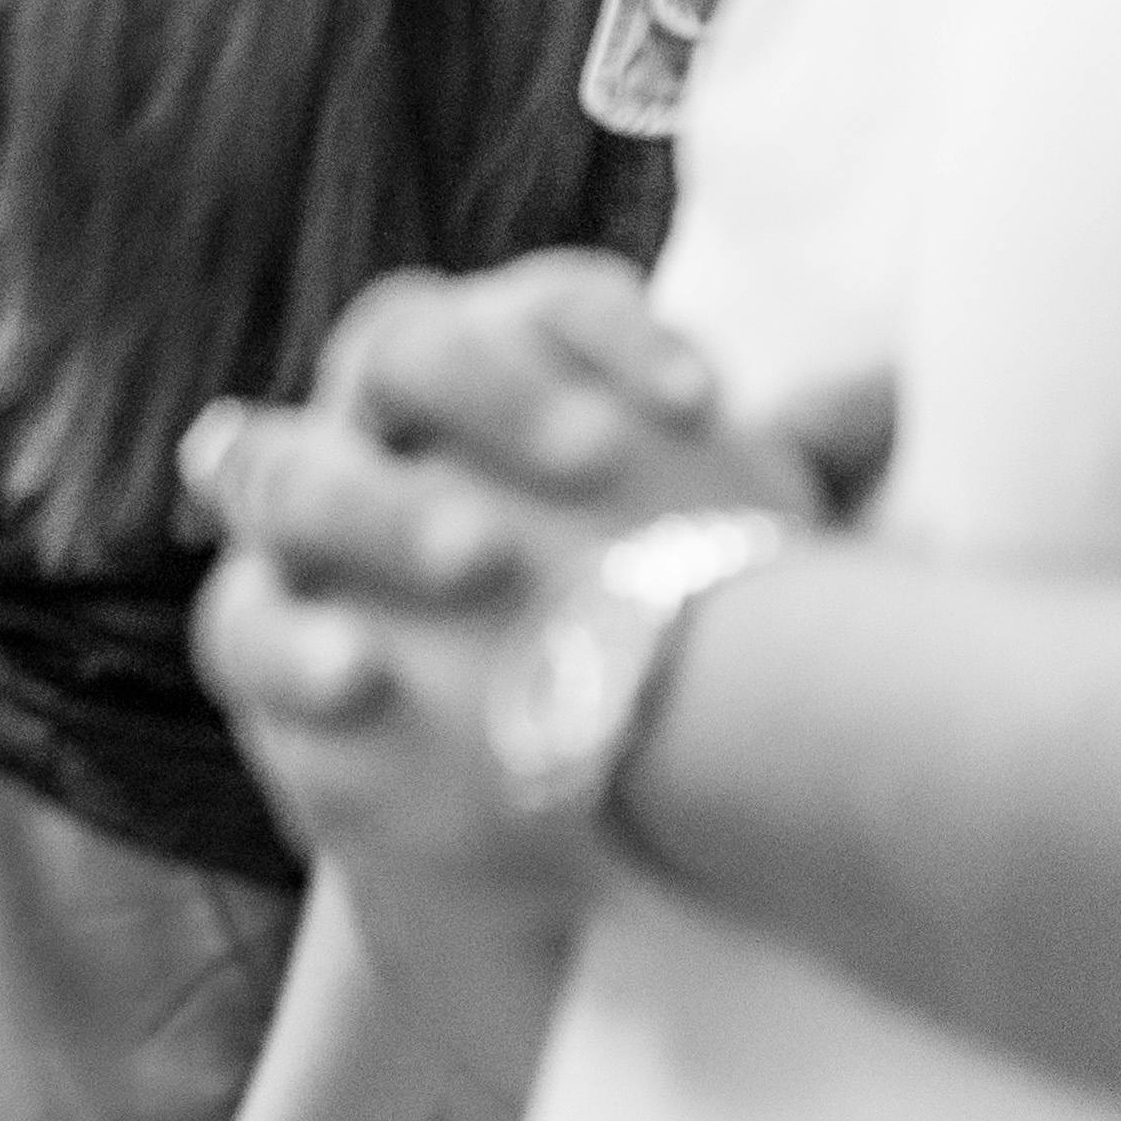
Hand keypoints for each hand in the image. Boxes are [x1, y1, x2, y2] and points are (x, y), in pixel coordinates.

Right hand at [179, 260, 818, 883]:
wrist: (541, 818)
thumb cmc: (625, 656)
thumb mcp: (698, 570)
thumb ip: (764, 478)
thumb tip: (878, 396)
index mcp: (488, 383)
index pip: (529, 302)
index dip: (601, 326)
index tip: (702, 398)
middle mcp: (377, 429)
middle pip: (396, 343)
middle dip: (486, 386)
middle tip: (593, 459)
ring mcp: (298, 537)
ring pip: (284, 465)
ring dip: (379, 500)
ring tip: (478, 558)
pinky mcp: (259, 646)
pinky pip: (241, 624)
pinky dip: (296, 640)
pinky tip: (363, 674)